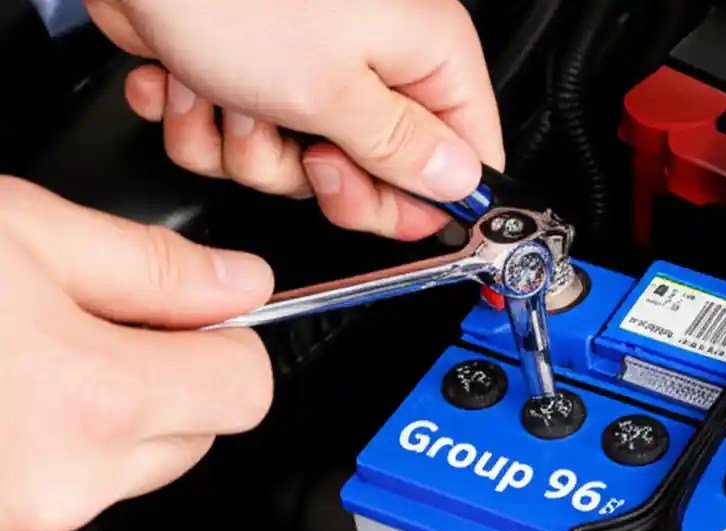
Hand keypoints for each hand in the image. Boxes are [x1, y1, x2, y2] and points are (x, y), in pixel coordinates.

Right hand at [0, 176, 273, 530]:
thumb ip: (150, 266)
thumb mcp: (23, 234)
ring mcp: (20, 528)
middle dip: (166, 379)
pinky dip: (45, 460)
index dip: (230, 342)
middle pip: (195, 435)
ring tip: (24, 364)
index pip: (248, 390)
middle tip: (86, 329)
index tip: (196, 318)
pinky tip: (1, 406)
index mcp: (96, 400)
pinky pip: (58, 505)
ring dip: (101, 422)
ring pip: (126, 472)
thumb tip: (240, 283)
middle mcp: (65, 483)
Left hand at [84, 0, 503, 240]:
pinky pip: (239, 140)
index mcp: (425, 53)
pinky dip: (201, 124)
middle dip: (314, 173)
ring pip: (294, 165)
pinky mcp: (249, 73)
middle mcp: (374, 58)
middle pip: (372, 172)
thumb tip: (460, 183)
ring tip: (226, 95)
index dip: (422, 200)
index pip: (463, 156)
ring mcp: (309, 66)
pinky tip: (186, 83)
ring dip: (245, 147)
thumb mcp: (332, 93)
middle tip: (304, 150)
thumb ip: (401, 149)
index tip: (377, 205)